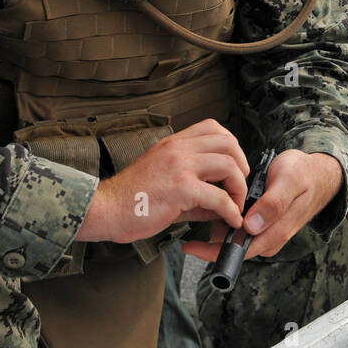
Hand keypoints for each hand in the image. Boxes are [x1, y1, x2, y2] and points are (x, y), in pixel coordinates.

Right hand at [76, 119, 249, 244]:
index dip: (231, 146)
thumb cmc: (130, 198)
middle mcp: (178, 149)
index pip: (213, 128)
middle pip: (228, 143)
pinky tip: (230, 220)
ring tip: (236, 205)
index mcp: (173, 143)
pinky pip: (219, 197)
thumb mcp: (165, 180)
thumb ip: (195, 187)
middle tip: (239, 186)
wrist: (105, 209)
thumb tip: (222, 204)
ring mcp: (180, 167)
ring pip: (229, 166)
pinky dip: (231, 210)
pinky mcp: (181, 189)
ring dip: (239, 188)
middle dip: (242, 165)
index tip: (234, 166)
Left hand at [184, 149, 343, 261]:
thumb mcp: (289, 180)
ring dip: (219, 227)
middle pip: (236, 248)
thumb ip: (273, 203)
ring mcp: (268, 232)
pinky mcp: (265, 225)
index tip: (192, 247)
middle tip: (192, 222)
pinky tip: (220, 205)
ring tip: (203, 208)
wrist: (319, 172)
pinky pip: (243, 230)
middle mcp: (271, 237)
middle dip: (211, 240)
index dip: (214, 252)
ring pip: (237, 239)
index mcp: (276, 231)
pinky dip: (228, 220)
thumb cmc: (303, 172)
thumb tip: (251, 226)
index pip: (241, 251)